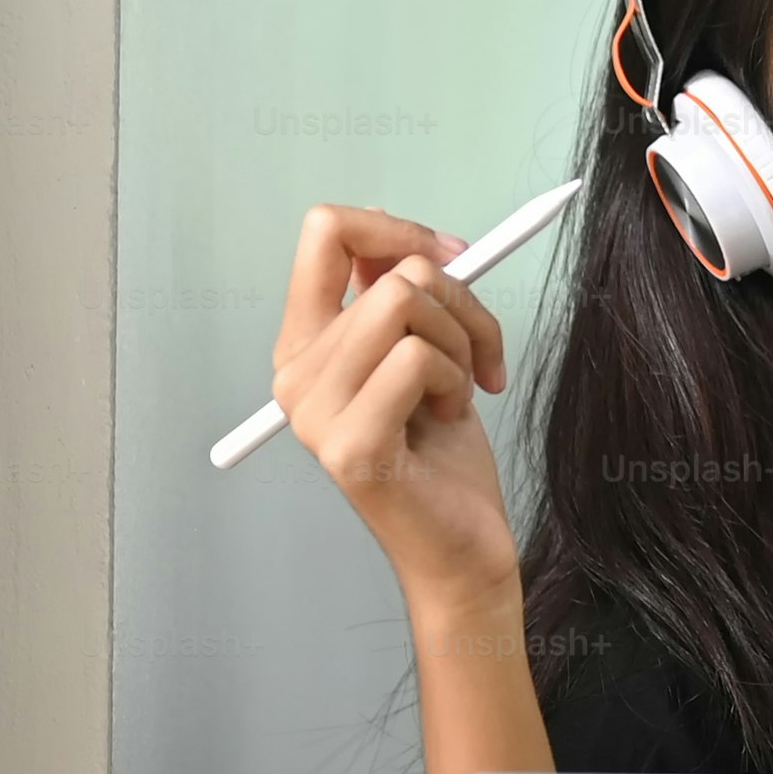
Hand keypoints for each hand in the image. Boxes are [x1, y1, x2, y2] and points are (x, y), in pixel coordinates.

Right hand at [273, 203, 518, 607]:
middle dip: (461, 303)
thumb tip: (387, 227)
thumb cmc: (444, 452)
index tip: (452, 257)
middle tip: (476, 357)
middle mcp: (296, 375)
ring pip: (405, 304)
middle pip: (393, 272)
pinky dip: (456, 380)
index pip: (325, 231)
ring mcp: (315, 412)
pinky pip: (415, 358)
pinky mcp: (348, 444)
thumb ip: (393, 292)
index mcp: (305, 345)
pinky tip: (448, 420)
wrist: (461, 546)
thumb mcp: (422, 351)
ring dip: (461, 344)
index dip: (397, 228)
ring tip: (456, 395)